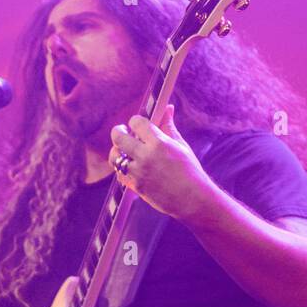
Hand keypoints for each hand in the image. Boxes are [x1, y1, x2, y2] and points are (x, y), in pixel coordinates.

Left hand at [109, 105, 211, 220]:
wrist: (192, 199)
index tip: (136, 125)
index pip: (136, 122)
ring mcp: (139, 172)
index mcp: (158, 142)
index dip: (135, 121)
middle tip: (121, 132)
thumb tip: (167, 108)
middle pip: (118, 137)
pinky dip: (122, 169)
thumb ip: (169, 126)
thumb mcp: (180, 145)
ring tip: (124, 151)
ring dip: (117, 151)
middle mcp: (145, 156)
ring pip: (115, 156)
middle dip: (118, 132)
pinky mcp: (136, 186)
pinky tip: (129, 167)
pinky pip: (120, 174)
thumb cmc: (190, 170)